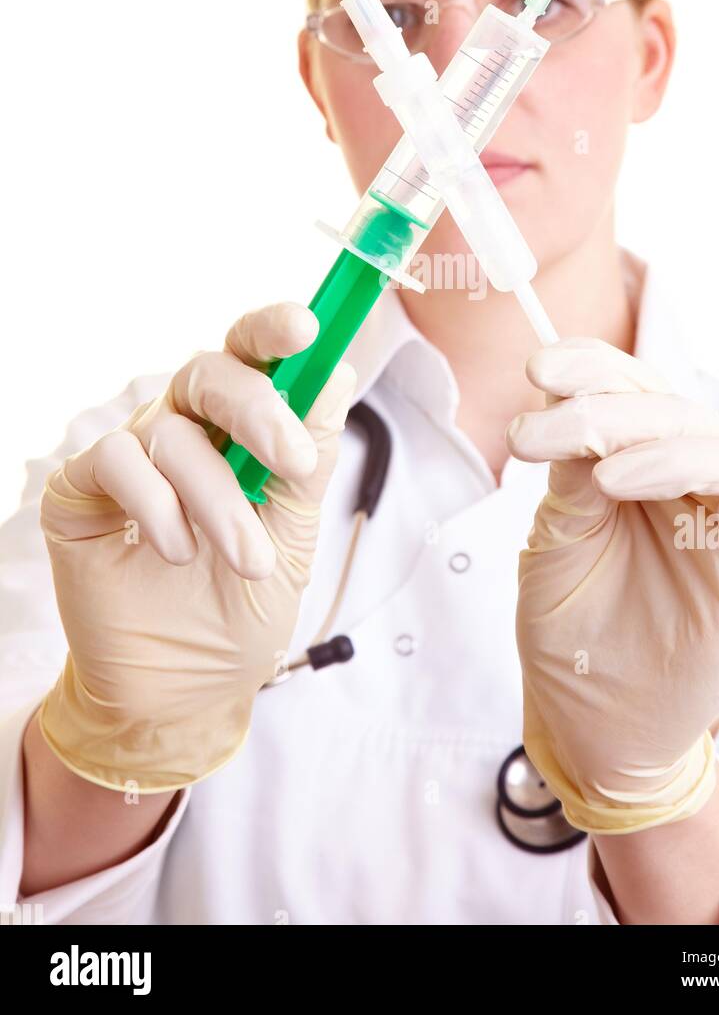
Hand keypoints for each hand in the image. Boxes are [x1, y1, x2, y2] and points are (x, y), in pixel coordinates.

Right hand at [38, 302, 354, 792]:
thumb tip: (338, 373)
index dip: (276, 329)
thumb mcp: (294, 534)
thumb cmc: (242, 607)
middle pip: (212, 373)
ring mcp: (133, 456)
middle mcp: (186, 428)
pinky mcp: (82, 490)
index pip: (255, 354)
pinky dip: (157, 507)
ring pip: (175, 433)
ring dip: (220, 501)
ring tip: (245, 561)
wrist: (185, 689)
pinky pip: (118, 462)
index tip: (308, 328)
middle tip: (291, 466)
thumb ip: (310, 458)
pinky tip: (172, 552)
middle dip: (259, 412)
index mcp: (240, 428)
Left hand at [506, 337, 718, 835]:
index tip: (538, 367)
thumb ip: (573, 471)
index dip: (594, 367)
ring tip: (608, 478)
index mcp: (644, 462)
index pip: (635, 390)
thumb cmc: (574, 630)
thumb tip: (575, 398)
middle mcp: (698, 484)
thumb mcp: (557, 540)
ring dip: (674, 454)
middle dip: (608, 414)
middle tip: (539, 437)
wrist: (591, 725)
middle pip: (681, 415)